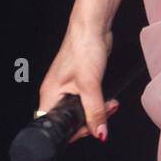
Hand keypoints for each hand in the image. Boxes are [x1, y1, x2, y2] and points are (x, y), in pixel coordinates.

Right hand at [36, 23, 119, 143]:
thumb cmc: (83, 48)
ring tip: (110, 106)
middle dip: (90, 121)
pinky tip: (108, 100)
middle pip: (70, 120)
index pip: (56, 126)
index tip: (91, 130)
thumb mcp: (90, 85)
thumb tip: (99, 132)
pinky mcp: (80, 83)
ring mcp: (68, 88)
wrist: (93, 28)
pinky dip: (99, 102)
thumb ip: (94, 112)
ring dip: (97, 111)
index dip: (74, 132)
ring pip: (81, 111)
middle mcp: (56, 93)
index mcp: (50, 95)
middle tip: (105, 115)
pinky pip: (88, 101)